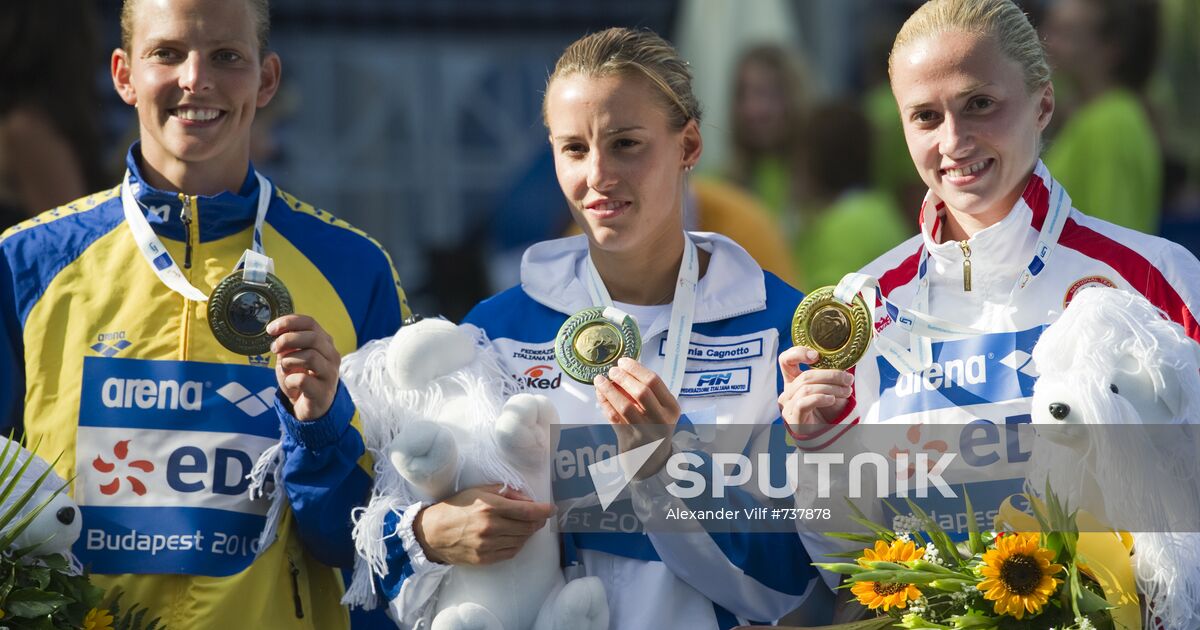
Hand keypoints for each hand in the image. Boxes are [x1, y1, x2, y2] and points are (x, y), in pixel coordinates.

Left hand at [269, 314, 340, 420]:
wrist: (310, 407)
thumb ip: (287, 344)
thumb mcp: (291, 357)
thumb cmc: (301, 378)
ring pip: (311, 356)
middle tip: (274, 348)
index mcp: (324, 343)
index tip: (270, 329)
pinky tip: (290, 384)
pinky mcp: (323, 391)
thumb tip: (277, 332)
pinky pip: (303, 380)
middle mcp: (331, 355)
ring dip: (289, 361)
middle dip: (287, 340)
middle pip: (313, 337)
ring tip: (285, 368)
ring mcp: (330, 374)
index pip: (310, 322)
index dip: (289, 322)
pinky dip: (290, 380)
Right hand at [414, 485, 554, 564]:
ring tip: (524, 526)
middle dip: (537, 522)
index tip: (552, 509)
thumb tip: (528, 499)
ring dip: (527, 533)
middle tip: (538, 517)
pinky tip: (513, 537)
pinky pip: (511, 552)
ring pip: (521, 540)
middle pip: (528, 527)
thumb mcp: (478, 490)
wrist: (432, 532)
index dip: (544, 510)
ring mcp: (487, 545)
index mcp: (490, 506)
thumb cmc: (456, 507)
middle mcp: (490, 527)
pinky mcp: (484, 559)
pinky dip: (517, 544)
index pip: (527, 511)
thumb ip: (505, 492)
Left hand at [594, 357, 678, 478]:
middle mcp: (661, 420)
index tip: (623, 361)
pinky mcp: (629, 441)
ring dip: (609, 390)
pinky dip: (604, 403)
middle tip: (612, 370)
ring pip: (625, 406)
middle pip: (641, 392)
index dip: (636, 368)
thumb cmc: (655, 428)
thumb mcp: (660, 410)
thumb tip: (624, 367)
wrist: (652, 461)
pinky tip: (599, 394)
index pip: (654, 381)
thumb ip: (647, 392)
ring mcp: (645, 432)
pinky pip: (613, 418)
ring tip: (600, 380)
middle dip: (623, 377)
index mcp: (672, 408)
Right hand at [778, 346, 853, 432]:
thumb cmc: (827, 414)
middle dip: (830, 375)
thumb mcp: (829, 390)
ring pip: (807, 388)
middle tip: (848, 379)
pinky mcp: (793, 418)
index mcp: (793, 381)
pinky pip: (803, 402)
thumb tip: (844, 368)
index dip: (798, 353)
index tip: (816, 356)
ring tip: (846, 392)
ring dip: (831, 388)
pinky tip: (831, 400)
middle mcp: (788, 392)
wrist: (827, 438)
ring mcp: (788, 406)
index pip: (786, 360)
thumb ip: (829, 377)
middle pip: (805, 375)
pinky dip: (820, 398)